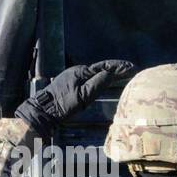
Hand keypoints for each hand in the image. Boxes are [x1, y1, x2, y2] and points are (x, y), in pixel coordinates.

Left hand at [15, 60, 136, 136]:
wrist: (44, 111)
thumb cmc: (62, 105)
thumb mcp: (83, 96)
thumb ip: (97, 84)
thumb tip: (110, 73)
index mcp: (81, 71)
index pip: (104, 66)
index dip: (119, 66)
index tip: (132, 67)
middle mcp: (77, 71)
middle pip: (100, 68)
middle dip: (116, 69)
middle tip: (131, 70)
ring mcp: (73, 77)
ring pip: (95, 73)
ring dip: (108, 73)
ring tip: (122, 75)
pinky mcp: (70, 84)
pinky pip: (89, 78)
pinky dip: (100, 78)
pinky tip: (105, 82)